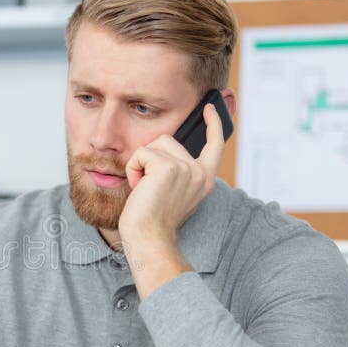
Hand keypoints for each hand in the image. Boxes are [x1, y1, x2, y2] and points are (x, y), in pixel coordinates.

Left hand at [118, 104, 225, 296]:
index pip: (215, 145)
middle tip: (148, 188)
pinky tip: (138, 188)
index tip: (210, 107)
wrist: (148, 239)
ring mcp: (186, 169)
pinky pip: (141, 154)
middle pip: (167, 140)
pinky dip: (132, 170)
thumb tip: (166, 147)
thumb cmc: (152, 220)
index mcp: (204, 179)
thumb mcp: (172, 192)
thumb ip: (177, 171)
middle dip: (149, 159)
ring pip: (153, 145)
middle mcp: (200, 172)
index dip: (213, 124)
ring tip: (143, 188)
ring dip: (140, 164)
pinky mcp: (168, 167)